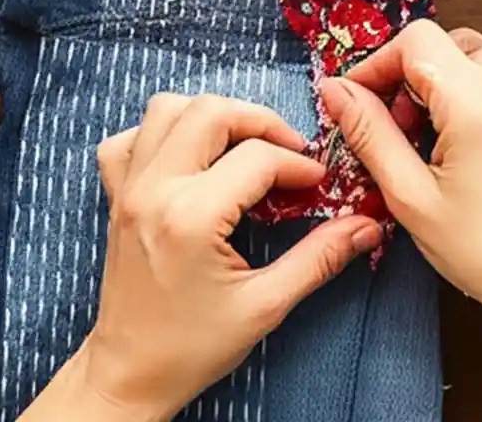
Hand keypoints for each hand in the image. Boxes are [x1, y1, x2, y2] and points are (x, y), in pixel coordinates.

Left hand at [24, 94, 382, 420]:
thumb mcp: (266, 305)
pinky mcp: (116, 196)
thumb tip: (365, 226)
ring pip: (166, 109)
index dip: (297, 165)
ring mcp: (128, 189)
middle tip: (287, 151)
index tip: (317, 183)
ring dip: (211, 116)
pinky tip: (190, 157)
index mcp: (191, 218)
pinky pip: (130, 137)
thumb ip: (318, 258)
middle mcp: (154, 191)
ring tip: (242, 146)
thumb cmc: (192, 347)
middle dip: (259, 122)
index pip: (257, 158)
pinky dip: (161, 133)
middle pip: (210, 112)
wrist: (130, 373)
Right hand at [318, 20, 481, 335]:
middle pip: (440, 42)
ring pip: (466, 53)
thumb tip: (337, 91)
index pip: (416, 40)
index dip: (376, 64)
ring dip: (435, 82)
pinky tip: (454, 138)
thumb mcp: (410, 196)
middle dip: (405, 76)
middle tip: (391, 128)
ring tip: (423, 138)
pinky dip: (465, 91)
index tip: (356, 98)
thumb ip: (369, 133)